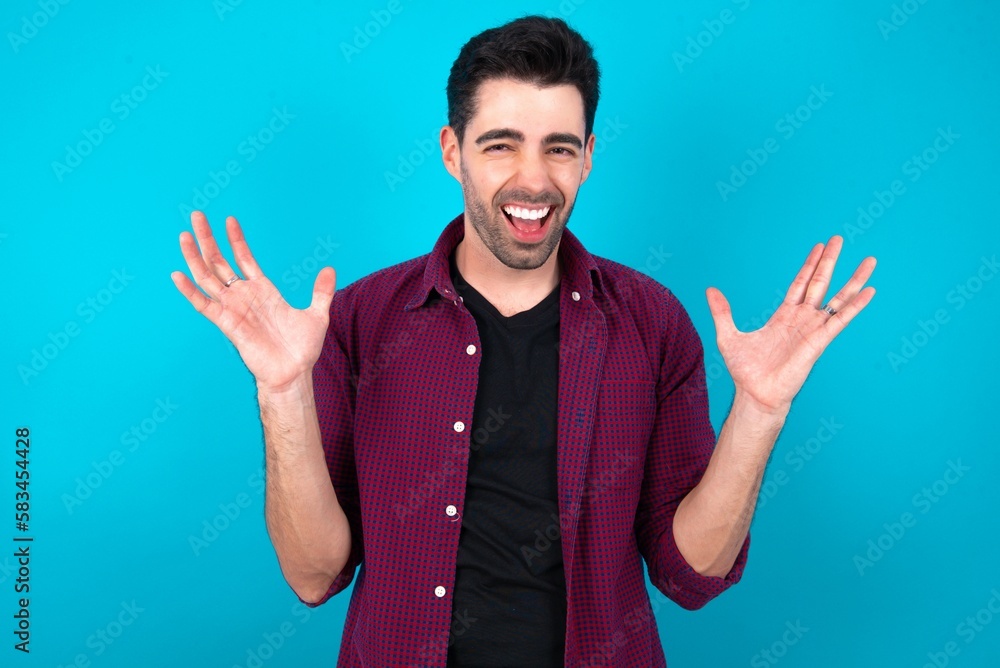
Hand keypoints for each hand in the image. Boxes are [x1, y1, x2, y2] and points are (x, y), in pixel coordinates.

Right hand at [170, 211, 336, 391]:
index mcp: (263, 291)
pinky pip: (204, 305)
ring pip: (207, 278)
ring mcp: (233, 309)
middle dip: (208, 239)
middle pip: (220, 262)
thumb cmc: (302, 348)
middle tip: (197, 216)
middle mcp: (244, 297)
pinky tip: (178, 275)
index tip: (230, 220)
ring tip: (183, 235)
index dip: (237, 240)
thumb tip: (330, 269)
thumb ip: (321, 291)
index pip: (244, 259)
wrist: (293, 373)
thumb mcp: (317, 314)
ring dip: (195, 257)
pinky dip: (190, 291)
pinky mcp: (227, 324)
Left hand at [706, 235, 875, 413]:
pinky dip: (856, 306)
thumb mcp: (728, 336)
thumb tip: (710, 289)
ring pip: (837, 299)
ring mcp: (812, 329)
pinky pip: (840, 320)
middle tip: (839, 239)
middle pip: (820, 283)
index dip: (809, 265)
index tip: (819, 246)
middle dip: (830, 261)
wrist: (755, 395)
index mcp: (783, 316)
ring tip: (870, 261)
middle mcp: (801, 320)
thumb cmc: (745, 371)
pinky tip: (870, 291)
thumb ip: (722, 312)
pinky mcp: (819, 342)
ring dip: (853, 280)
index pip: (800, 284)